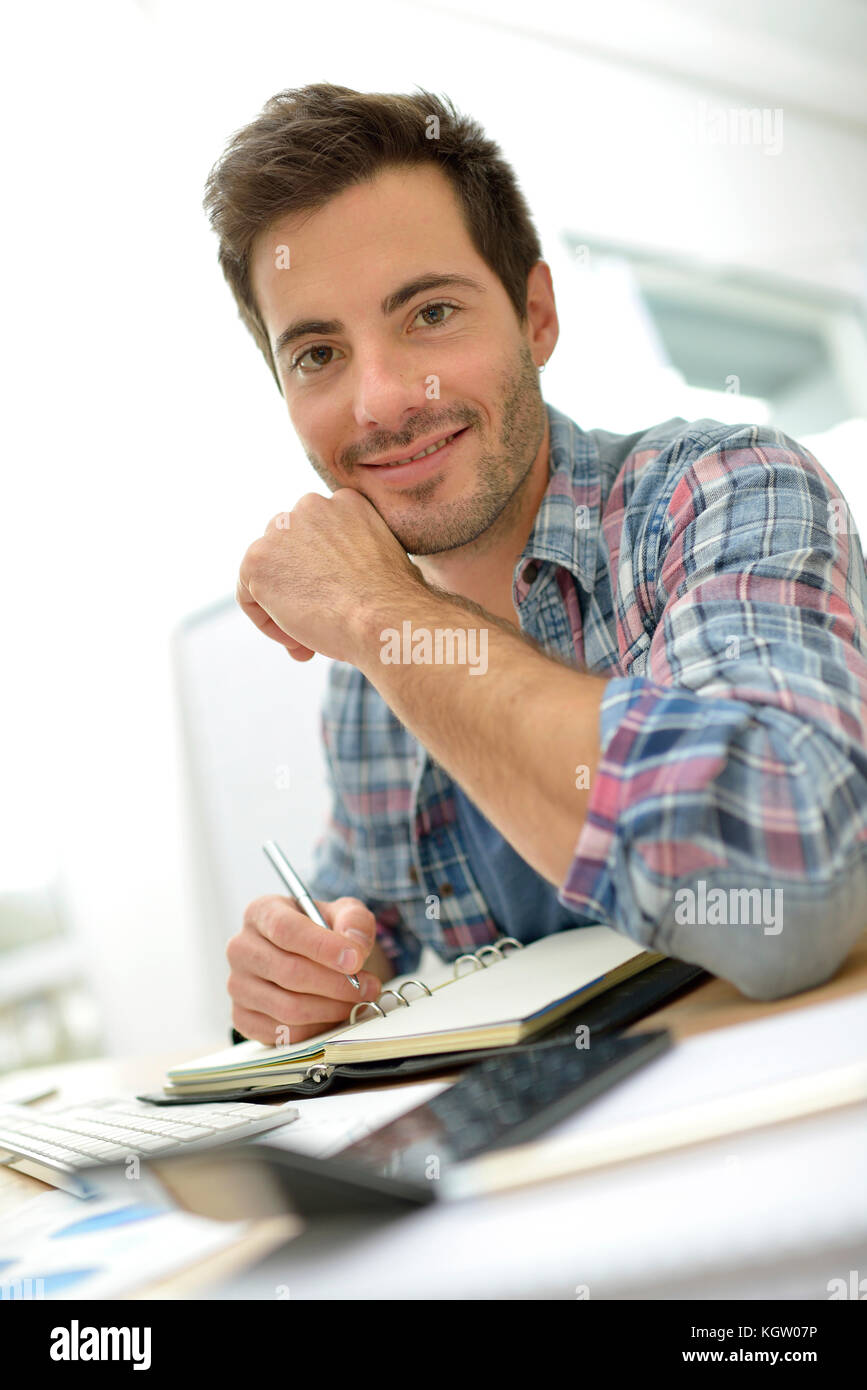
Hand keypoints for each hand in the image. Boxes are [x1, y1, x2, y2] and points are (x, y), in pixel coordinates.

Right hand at [226, 894, 384, 1045]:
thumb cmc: (323, 931)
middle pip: (289, 972)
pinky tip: (334, 1014)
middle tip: (369, 987)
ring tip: (357, 1001)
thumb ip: (354, 920)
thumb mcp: (342, 913)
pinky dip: (316, 1028)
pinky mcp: (242, 1018)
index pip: (285, 930)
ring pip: (288, 1007)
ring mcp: (238, 985)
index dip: (323, 947)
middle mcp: (241, 948)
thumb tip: (355, 945)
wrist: (307, 956)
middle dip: (337, 984)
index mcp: (261, 913)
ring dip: (332, 1009)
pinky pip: (283, 1033)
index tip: (355, 960)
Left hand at [236, 488, 424, 665]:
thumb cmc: (393, 602)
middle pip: (289, 551)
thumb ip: (353, 557)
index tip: (337, 605)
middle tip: (320, 625)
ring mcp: (280, 531)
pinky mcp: (257, 561)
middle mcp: (310, 506)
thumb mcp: (383, 561)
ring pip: (268, 573)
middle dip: (299, 589)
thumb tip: (338, 581)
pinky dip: (267, 622)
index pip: (317, 537)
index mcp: (345, 502)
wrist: (383, 617)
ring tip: (308, 639)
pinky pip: (249, 596)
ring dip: (283, 607)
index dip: (323, 576)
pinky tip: (297, 641)